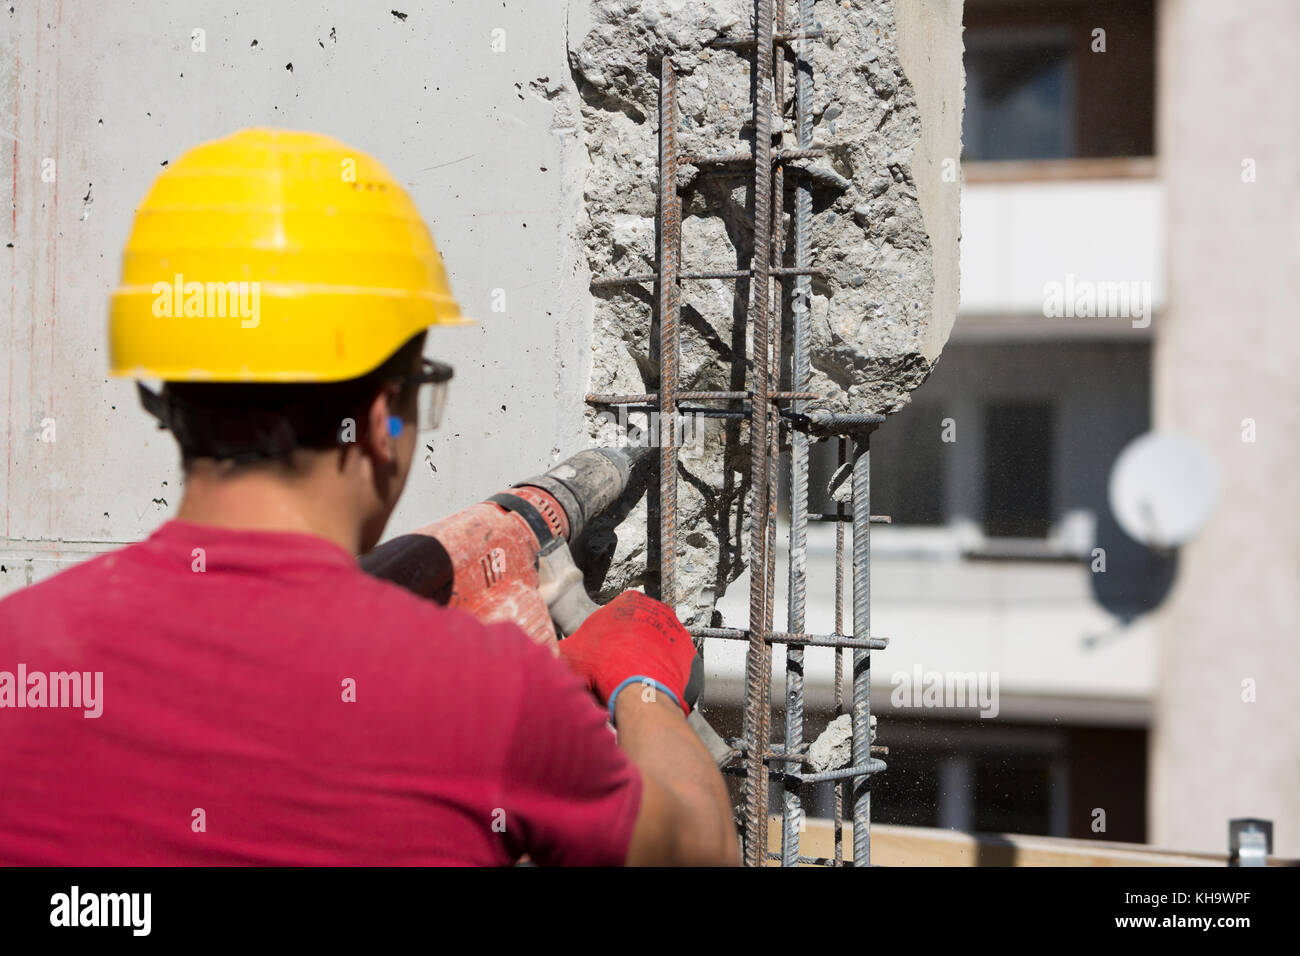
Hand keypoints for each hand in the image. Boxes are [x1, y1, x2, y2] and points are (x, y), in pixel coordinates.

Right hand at [557, 590, 702, 718]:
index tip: (603, 649)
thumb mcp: (571, 654)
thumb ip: (564, 649)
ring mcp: (676, 630)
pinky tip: (650, 684)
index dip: (608, 633)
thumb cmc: (607, 668)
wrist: (639, 693)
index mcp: (629, 600)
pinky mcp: (689, 653)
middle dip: (628, 645)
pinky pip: (674, 662)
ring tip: (632, 678)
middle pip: (639, 628)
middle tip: (616, 665)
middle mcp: (656, 610)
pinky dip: (664, 672)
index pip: (617, 610)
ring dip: (647, 658)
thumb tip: (555, 655)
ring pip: (657, 645)